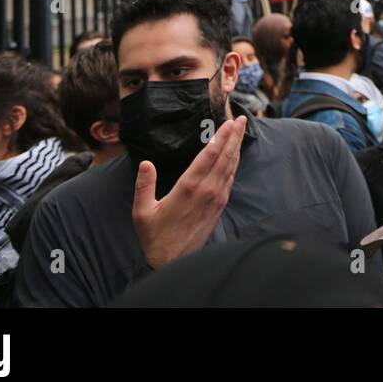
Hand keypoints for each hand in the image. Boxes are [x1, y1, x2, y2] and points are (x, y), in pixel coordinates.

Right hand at [132, 115, 245, 268]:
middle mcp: (207, 190)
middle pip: (225, 157)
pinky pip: (230, 179)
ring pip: (230, 167)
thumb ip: (143, 186)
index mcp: (188, 187)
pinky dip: (233, 164)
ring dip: (236, 147)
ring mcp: (216, 198)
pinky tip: (234, 155)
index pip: (209, 155)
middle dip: (234, 136)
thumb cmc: (155, 236)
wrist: (172, 262)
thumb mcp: (142, 211)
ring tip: (240, 131)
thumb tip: (145, 163)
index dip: (220, 137)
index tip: (228, 122)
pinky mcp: (220, 206)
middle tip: (240, 119)